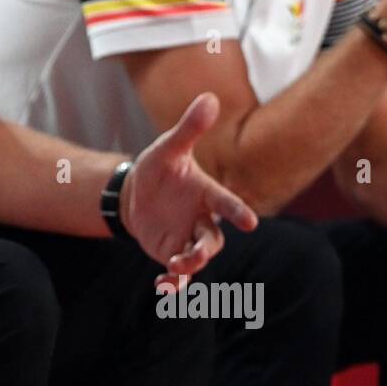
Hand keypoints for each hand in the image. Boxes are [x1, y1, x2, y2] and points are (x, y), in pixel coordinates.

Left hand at [123, 93, 257, 281]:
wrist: (136, 192)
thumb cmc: (159, 168)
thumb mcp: (168, 148)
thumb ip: (189, 128)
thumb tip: (209, 96)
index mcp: (207, 194)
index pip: (226, 203)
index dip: (237, 211)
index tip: (249, 222)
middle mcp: (203, 219)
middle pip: (212, 239)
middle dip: (205, 249)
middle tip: (191, 256)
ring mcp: (188, 239)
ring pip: (198, 259)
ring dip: (188, 268)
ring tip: (172, 270)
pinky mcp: (173, 253)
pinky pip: (179, 275)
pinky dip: (173, 285)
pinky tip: (161, 289)